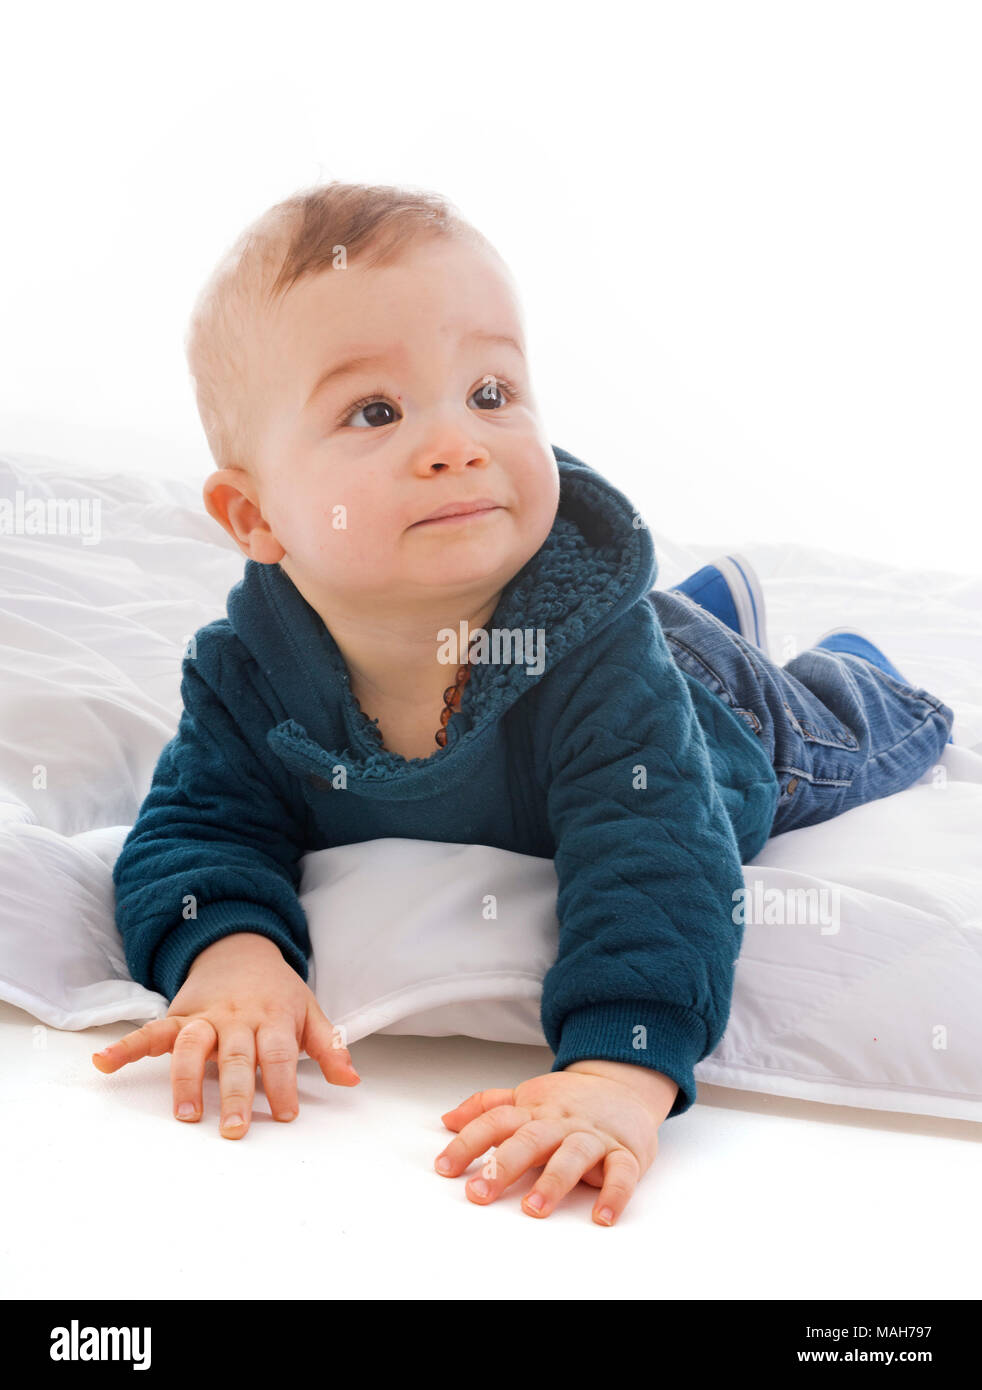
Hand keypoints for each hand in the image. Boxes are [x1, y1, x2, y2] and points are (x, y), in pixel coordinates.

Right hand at [90, 932, 359, 1135]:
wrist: (240, 948)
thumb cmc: (277, 991)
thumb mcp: (309, 1010)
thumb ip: (328, 1046)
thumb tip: (351, 1079)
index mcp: (273, 1017)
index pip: (279, 1054)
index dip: (281, 1084)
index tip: (284, 1115)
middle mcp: (238, 1018)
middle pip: (237, 1055)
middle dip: (237, 1092)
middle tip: (236, 1129)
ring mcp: (205, 1016)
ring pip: (191, 1044)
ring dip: (186, 1079)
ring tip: (186, 1114)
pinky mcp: (178, 1017)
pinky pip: (151, 1031)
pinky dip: (126, 1047)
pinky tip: (104, 1065)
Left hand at [434, 1062, 676, 1224]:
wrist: (625, 1083)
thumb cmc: (571, 1099)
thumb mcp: (527, 1096)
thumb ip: (487, 1106)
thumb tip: (448, 1119)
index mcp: (535, 1111)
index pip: (496, 1121)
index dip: (468, 1143)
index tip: (444, 1166)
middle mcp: (561, 1123)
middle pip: (530, 1139)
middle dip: (503, 1165)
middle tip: (479, 1192)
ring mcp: (593, 1137)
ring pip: (573, 1155)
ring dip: (553, 1181)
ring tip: (534, 1208)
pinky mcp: (625, 1152)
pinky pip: (622, 1173)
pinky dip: (615, 1194)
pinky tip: (602, 1216)